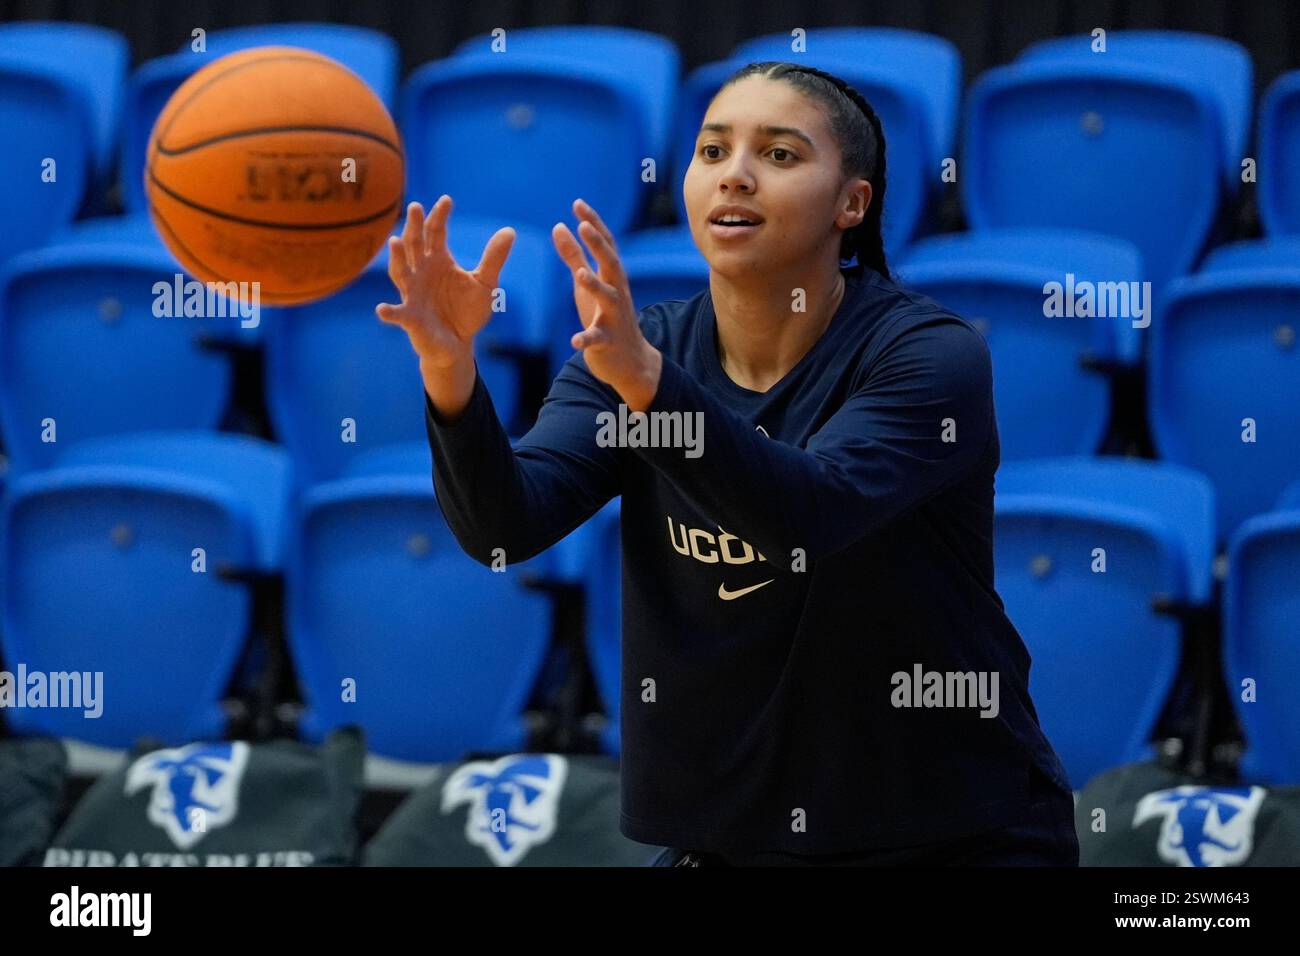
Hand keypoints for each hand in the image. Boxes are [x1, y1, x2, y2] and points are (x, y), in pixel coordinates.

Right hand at [376, 197, 514, 369]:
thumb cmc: (466, 311)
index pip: (435, 232)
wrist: (458, 344)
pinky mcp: (410, 318)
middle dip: (414, 226)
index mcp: (438, 260)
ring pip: (401, 272)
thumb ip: (493, 258)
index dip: (439, 216)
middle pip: (415, 244)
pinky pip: (398, 314)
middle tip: (415, 207)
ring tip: (395, 241)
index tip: (446, 200)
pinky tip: (383, 309)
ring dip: (397, 257)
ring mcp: (413, 293)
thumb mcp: (485, 283)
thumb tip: (509, 230)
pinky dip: (389, 312)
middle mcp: (421, 272)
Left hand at [552, 199, 661, 409]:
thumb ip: (574, 256)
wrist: (630, 360)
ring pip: (607, 298)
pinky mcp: (606, 341)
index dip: (593, 224)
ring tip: (580, 274)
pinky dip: (585, 339)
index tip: (578, 203)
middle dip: (599, 245)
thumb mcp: (587, 284)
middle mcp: (617, 292)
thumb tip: (559, 225)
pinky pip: (596, 339)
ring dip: (595, 285)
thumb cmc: (605, 316)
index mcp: (611, 277)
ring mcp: (614, 317)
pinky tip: (574, 340)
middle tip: (584, 225)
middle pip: (611, 264)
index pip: (605, 244)